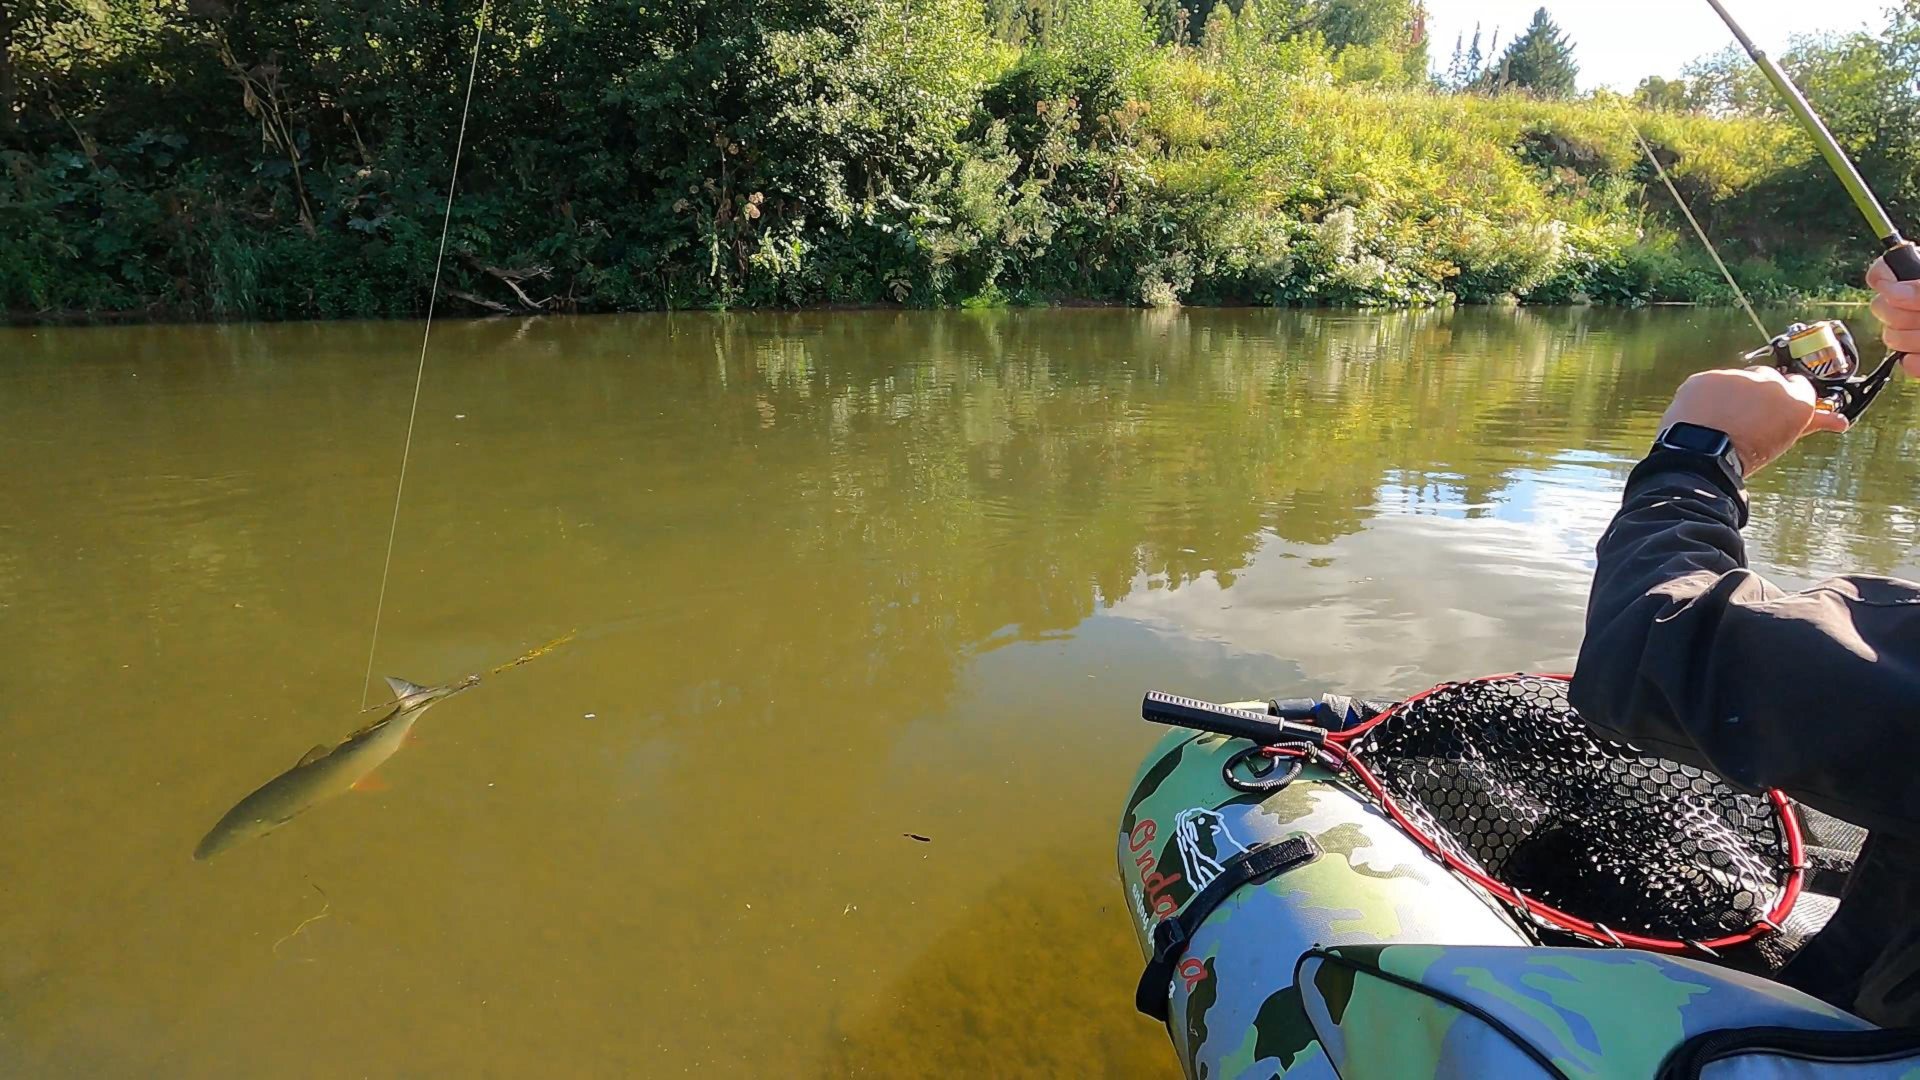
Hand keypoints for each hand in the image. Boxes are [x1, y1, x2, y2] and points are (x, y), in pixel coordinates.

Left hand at [1659, 366, 1849, 475]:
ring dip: (1730, 394)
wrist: (1704, 456)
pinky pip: (1709, 383)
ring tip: (1720, 421)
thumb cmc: (1748, 454)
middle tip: (1744, 419)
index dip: (1783, 400)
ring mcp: (1738, 376)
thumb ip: (1812, 422)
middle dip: (1758, 394)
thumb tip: (1840, 421)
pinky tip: (1702, 415)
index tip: (1773, 412)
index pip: (1798, 386)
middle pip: (1767, 379)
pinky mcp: (1709, 376)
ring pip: (1736, 380)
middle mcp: (1772, 381)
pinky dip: (1705, 395)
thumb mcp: (1784, 439)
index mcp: (1797, 399)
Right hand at [1867, 256, 1919, 376]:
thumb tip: (1892, 293)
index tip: (1900, 290)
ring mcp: (1913, 333)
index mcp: (1915, 278)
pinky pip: (1908, 364)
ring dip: (1916, 338)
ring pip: (1892, 338)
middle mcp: (1911, 304)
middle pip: (1880, 308)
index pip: (1881, 272)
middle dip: (1906, 315)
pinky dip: (1919, 361)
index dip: (1884, 279)